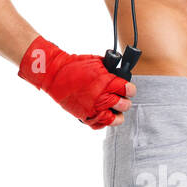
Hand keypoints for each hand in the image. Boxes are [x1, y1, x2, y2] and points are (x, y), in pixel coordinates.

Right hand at [18, 35, 135, 128]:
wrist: (55, 75)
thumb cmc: (75, 66)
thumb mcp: (96, 62)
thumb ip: (110, 70)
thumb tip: (119, 73)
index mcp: (107, 82)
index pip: (128, 90)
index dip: (130, 89)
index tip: (128, 89)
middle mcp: (102, 97)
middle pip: (124, 105)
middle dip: (125, 101)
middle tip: (121, 99)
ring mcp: (94, 108)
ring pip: (115, 119)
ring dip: (118, 115)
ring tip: (116, 111)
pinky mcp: (85, 116)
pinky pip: (100, 124)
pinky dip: (104, 122)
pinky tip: (105, 115)